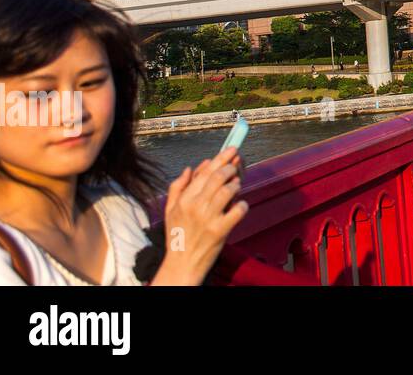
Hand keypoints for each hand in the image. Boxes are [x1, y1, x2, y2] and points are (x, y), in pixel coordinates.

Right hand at [153, 146, 248, 285]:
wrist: (181, 264)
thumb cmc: (177, 235)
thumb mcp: (170, 210)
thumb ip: (177, 187)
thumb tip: (189, 168)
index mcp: (184, 199)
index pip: (205, 171)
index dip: (221, 158)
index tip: (233, 149)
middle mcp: (196, 206)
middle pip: (219, 177)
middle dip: (231, 167)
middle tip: (236, 167)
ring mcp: (209, 218)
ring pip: (230, 190)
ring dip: (237, 185)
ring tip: (236, 187)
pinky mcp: (220, 230)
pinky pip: (238, 210)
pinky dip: (243, 205)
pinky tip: (239, 206)